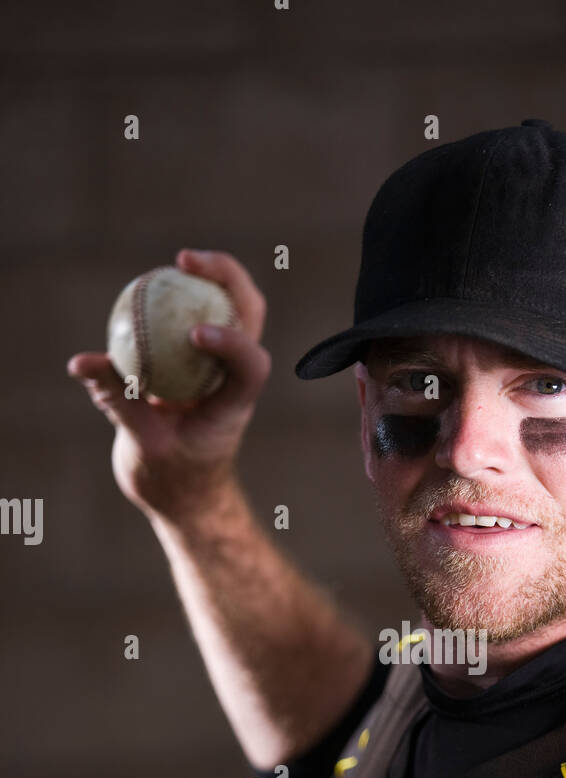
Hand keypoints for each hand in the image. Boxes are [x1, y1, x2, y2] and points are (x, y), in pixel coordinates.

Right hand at [67, 250, 271, 520]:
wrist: (185, 496)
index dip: (232, 343)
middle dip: (228, 279)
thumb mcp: (143, 445)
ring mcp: (220, 369)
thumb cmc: (171, 480)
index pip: (250, 367)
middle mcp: (233, 380)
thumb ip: (118, 402)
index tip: (195, 334)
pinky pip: (193, 320)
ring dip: (210, 278)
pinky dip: (177, 301)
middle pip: (249, 315)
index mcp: (233, 406)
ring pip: (229, 310)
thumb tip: (82, 362)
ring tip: (177, 261)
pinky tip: (150, 287)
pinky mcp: (200, 365)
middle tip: (186, 260)